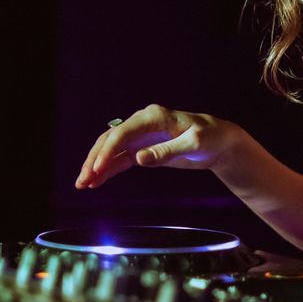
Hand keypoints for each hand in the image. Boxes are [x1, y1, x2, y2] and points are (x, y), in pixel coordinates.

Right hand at [75, 104, 243, 188]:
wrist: (219, 141)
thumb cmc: (210, 138)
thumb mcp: (193, 145)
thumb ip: (166, 151)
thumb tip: (139, 158)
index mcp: (154, 117)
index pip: (123, 132)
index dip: (107, 151)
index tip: (97, 169)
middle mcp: (143, 123)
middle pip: (111, 140)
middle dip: (95, 160)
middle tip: (83, 180)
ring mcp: (141, 136)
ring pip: (112, 150)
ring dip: (97, 166)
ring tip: (83, 184)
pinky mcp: (143, 148)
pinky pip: (120, 159)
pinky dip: (108, 170)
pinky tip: (96, 182)